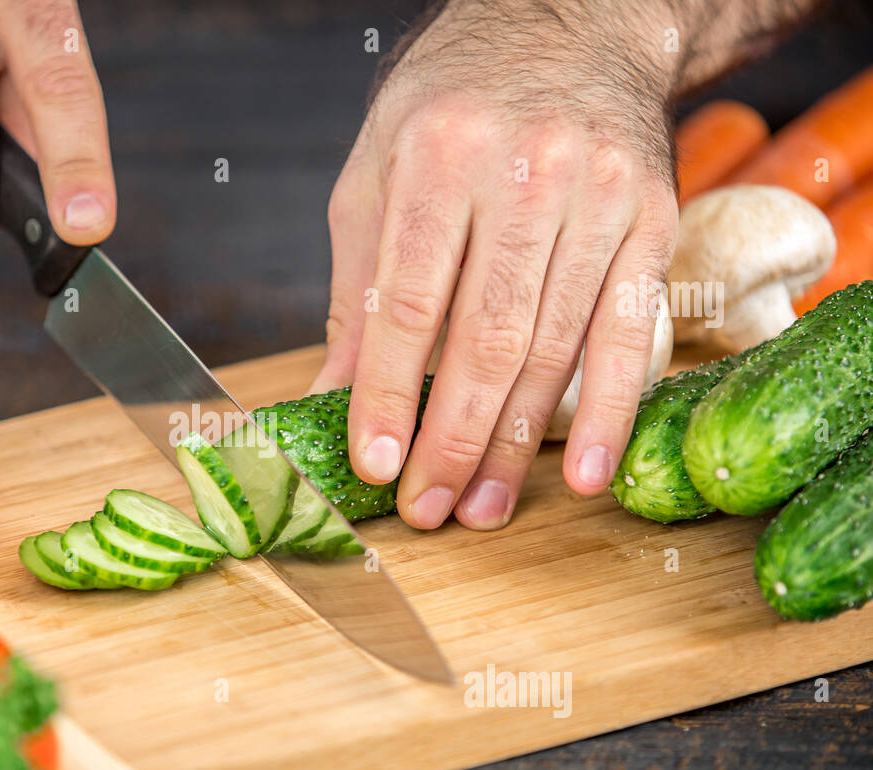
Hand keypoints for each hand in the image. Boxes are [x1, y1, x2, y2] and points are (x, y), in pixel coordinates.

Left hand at [313, 0, 678, 530]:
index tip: (375, 465)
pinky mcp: (652, 219)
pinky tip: (583, 476)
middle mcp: (521, 173)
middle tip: (428, 509)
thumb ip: (357, 287)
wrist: (573, 26)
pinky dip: (608, 413)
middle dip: (451, 439)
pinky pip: (630, 333)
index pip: (407, 303)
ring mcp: (597, 196)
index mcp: (435, 156)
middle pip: (483, 338)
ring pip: (551, 347)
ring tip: (482, 507)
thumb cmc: (454, 104)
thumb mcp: (376, 174)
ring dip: (513, 443)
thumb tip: (328, 393)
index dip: (387, 395)